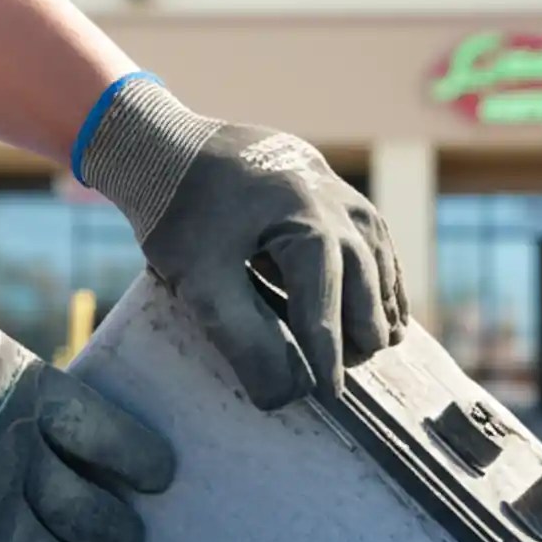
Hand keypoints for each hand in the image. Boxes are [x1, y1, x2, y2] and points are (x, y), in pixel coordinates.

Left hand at [77, 73, 408, 409]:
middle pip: (365, 281)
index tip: (330, 397)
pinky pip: (371, 235)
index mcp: (306, 224)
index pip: (326, 307)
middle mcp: (334, 202)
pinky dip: (377, 272)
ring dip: (377, 302)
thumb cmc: (178, 215)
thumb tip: (285, 395)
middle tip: (349, 372)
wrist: (163, 144)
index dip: (328, 358)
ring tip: (377, 344)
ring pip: (378, 256)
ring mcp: (338, 188)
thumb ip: (244, 341)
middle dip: (360, 332)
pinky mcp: (331, 183)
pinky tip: (378, 298)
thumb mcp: (200, 284)